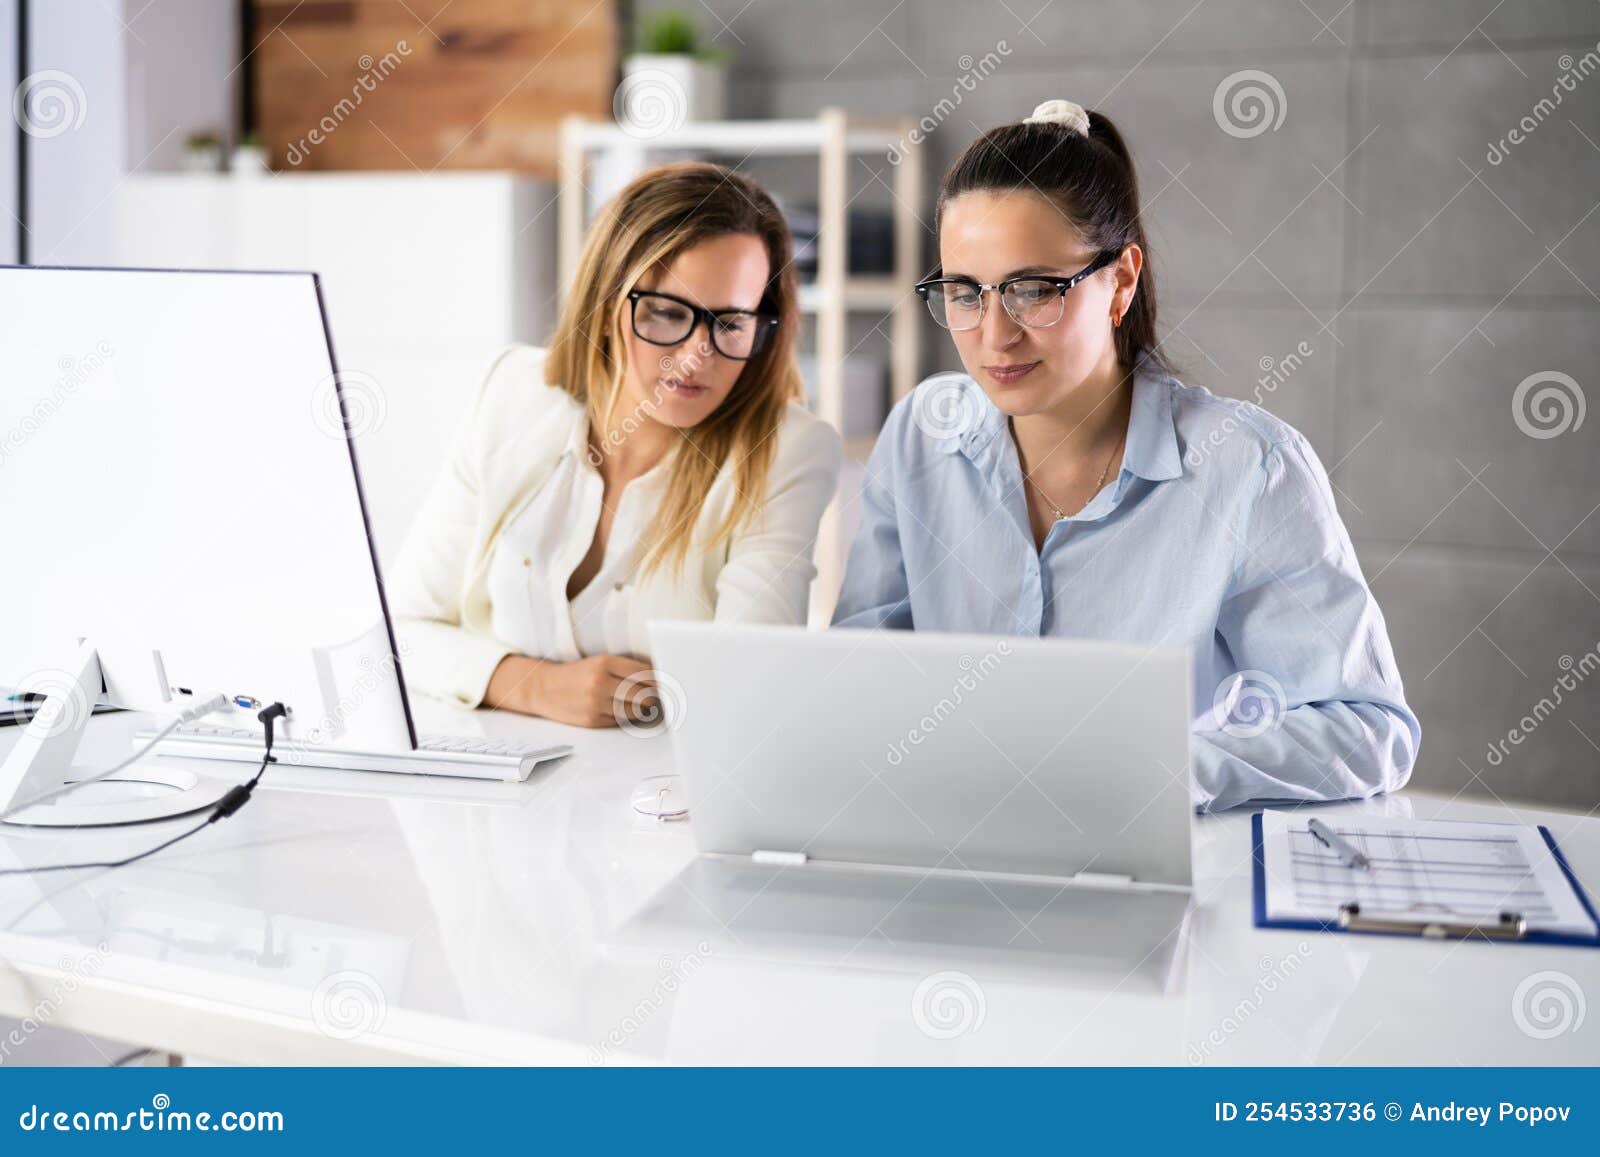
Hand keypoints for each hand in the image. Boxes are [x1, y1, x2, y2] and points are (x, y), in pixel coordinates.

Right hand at [485, 654, 656, 727]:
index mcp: (604, 663)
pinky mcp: (592, 721)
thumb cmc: (579, 673)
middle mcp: (600, 683)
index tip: (671, 683)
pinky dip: (628, 717)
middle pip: (643, 694)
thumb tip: (660, 679)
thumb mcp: (600, 662)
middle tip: (663, 697)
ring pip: (635, 710)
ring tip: (646, 704)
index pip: (645, 674)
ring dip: (644, 709)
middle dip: (655, 697)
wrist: (544, 688)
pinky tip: (627, 710)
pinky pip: (621, 721)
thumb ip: (627, 669)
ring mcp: (595, 703)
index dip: (660, 681)